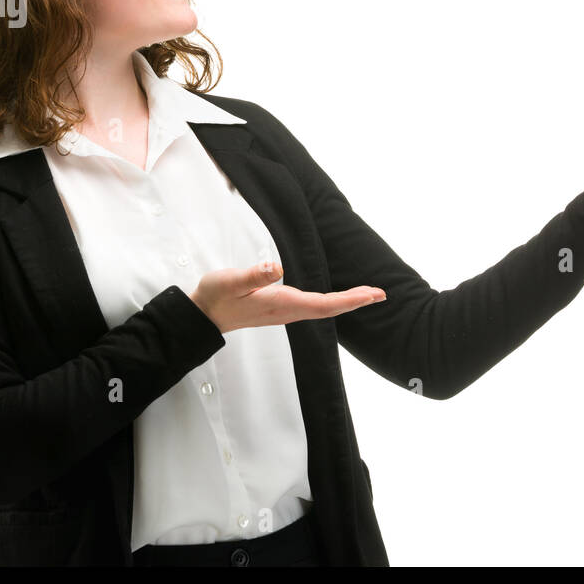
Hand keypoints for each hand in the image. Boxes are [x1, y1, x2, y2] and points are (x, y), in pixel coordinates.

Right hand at [190, 261, 385, 334]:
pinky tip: (337, 298)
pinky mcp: (280, 308)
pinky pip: (314, 307)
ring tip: (368, 294)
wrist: (203, 315)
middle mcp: (287, 311)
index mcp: (281, 304)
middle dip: (356, 301)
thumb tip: (276, 268)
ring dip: (347, 302)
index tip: (371, 295)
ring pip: (323, 309)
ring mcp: (285, 311)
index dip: (349, 300)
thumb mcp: (230, 282)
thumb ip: (253, 276)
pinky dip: (332, 301)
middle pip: (329, 309)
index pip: (323, 304)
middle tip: (381, 294)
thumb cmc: (216, 297)